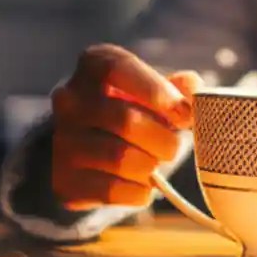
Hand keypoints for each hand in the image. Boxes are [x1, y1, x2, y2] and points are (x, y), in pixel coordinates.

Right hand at [49, 44, 203, 209]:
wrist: (92, 148)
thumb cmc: (134, 109)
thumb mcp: (154, 90)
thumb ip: (178, 87)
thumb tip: (193, 88)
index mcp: (92, 65)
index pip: (117, 68)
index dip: (155, 91)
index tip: (183, 113)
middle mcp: (69, 100)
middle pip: (125, 120)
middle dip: (163, 139)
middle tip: (172, 146)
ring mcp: (62, 140)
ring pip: (120, 158)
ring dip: (151, 166)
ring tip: (154, 164)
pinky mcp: (65, 179)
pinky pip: (111, 190)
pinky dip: (138, 191)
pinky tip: (141, 184)